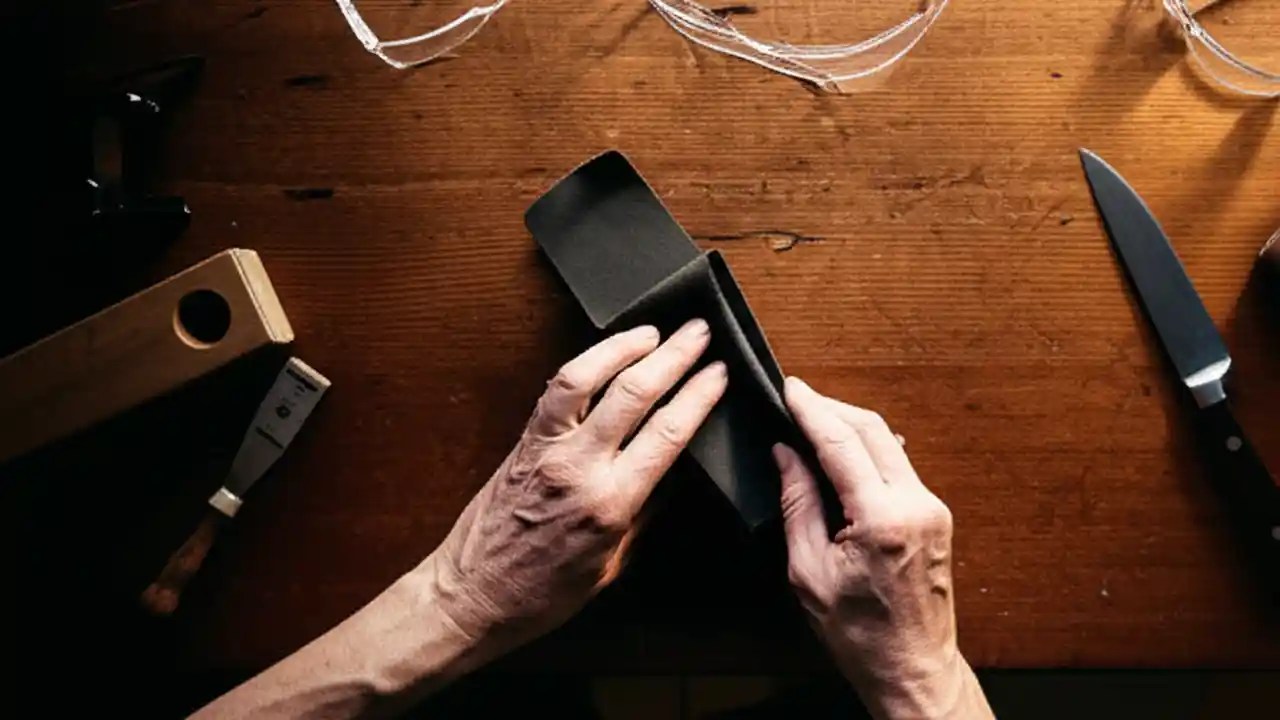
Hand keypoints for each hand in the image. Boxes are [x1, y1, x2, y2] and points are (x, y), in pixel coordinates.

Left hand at [423, 320, 726, 660]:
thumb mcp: (611, 564)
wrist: (473, 596)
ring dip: (624, 346)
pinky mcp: (523, 441)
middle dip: (674, 355)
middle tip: (699, 332)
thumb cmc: (541, 594)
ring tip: (653, 330)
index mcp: (610, 504)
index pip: (668, 432)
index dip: (699, 394)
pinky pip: (556, 389)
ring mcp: (547, 449)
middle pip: (634, 392)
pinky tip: (606, 355)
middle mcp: (578, 467)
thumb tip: (674, 473)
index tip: (720, 373)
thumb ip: (644, 513)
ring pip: (587, 375)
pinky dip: (585, 363)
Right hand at [774, 378, 991, 719]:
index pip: (842, 442)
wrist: (912, 668)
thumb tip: (786, 454)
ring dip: (850, 427)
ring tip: (811, 425)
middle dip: (831, 408)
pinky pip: (898, 465)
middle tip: (796, 399)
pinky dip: (867, 450)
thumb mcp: (808, 572)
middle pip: (872, 429)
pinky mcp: (935, 514)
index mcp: (883, 519)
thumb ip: (798, 504)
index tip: (789, 388)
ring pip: (888, 442)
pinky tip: (841, 455)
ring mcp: (932, 507)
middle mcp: (917, 505)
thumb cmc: (860, 634)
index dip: (811, 409)